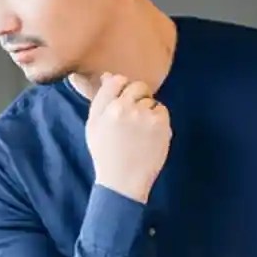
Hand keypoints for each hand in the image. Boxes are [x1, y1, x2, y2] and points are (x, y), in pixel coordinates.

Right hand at [86, 73, 171, 203]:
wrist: (122, 180)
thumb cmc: (106, 153)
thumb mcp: (94, 125)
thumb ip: (101, 99)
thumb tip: (109, 76)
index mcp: (106, 107)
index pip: (117, 80)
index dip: (123, 89)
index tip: (124, 102)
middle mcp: (125, 108)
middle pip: (138, 86)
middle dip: (138, 98)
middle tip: (135, 119)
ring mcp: (144, 115)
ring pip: (151, 100)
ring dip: (148, 111)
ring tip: (140, 133)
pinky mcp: (160, 124)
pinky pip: (162, 111)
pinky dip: (159, 121)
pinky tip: (150, 136)